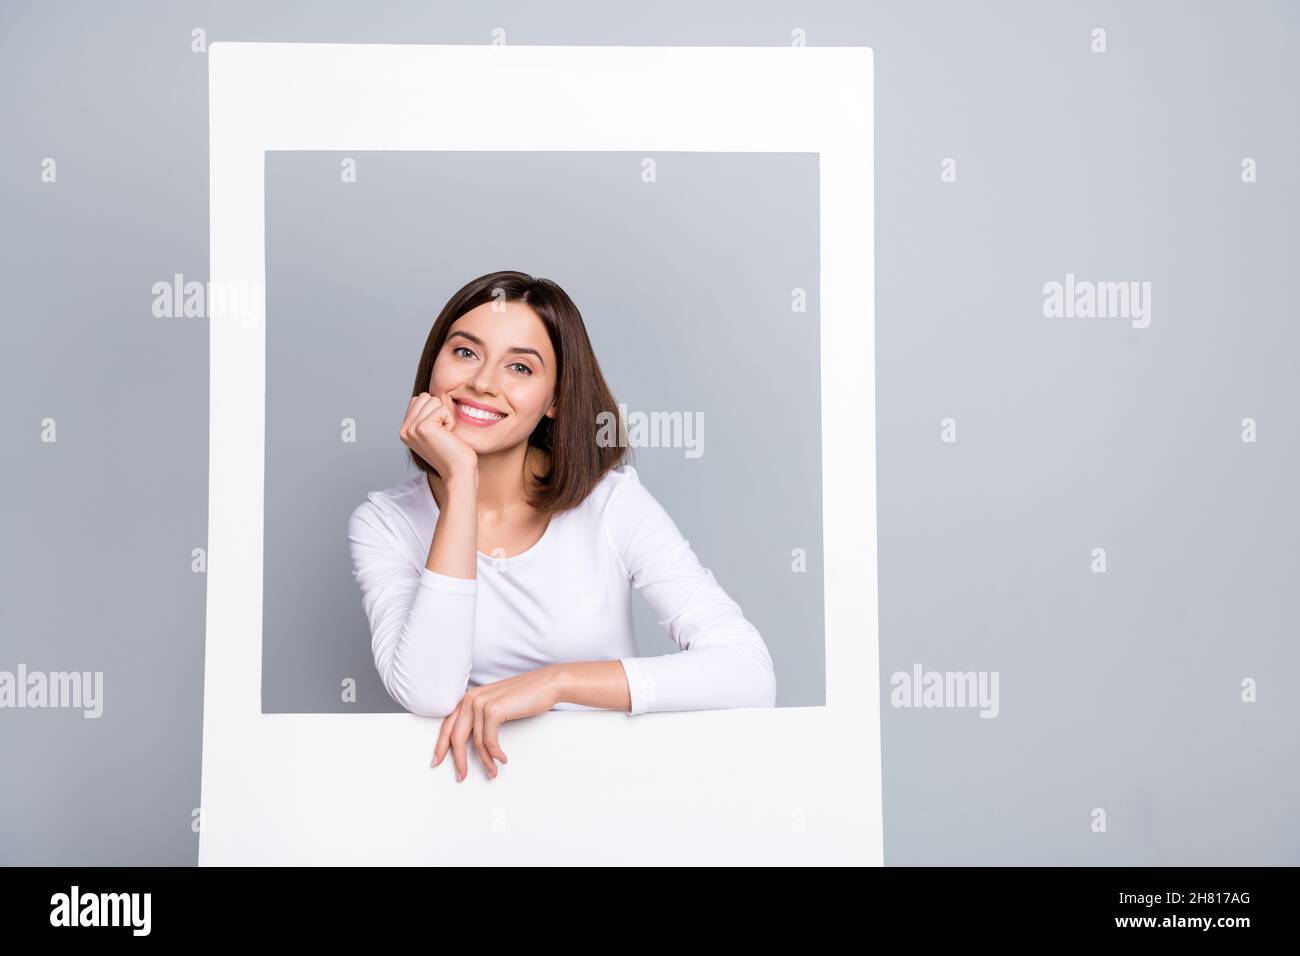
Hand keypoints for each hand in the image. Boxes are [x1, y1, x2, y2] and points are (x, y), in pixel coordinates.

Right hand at [400, 391, 478, 482]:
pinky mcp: (423, 427)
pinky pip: (442, 409)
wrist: (458, 472)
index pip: (419, 399)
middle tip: (443, 433)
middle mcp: (404, 429)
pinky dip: (450, 421)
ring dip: (445, 416)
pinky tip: (448, 436)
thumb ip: (425, 415)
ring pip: (433, 400)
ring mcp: (411, 428)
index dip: (435, 411)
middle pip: (425, 396)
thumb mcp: (433, 432)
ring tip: (445, 435)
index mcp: (404, 430)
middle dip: (440, 411)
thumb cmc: (453, 452)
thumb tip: (427, 397)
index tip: (438, 432)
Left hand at [432, 665, 565, 780]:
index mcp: (470, 697)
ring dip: (485, 761)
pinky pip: (489, 741)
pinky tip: (502, 758)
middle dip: (458, 760)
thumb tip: (473, 743)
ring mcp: (481, 703)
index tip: (437, 760)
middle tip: (461, 776)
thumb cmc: (526, 695)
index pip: (448, 725)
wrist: (546, 684)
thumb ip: (481, 717)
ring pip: (476, 742)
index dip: (441, 745)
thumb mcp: (497, 704)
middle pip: (456, 736)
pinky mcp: (494, 710)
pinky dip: (495, 753)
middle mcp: (471, 699)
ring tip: (492, 771)